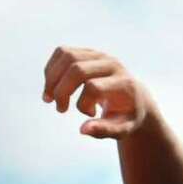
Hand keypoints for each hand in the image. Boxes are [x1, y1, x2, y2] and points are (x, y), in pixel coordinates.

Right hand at [41, 45, 155, 139]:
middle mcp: (111, 64)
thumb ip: (104, 131)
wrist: (133, 97)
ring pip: (66, 56)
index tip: (90, 114)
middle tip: (60, 109)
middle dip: (61, 91)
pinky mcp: (88, 52)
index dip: (83, 105)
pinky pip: (62, 52)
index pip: (93, 87)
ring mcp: (99, 55)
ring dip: (51, 79)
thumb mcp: (122, 130)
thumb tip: (83, 129)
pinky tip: (52, 86)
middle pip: (76, 69)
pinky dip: (52, 69)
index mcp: (123, 83)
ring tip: (49, 98)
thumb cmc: (125, 116)